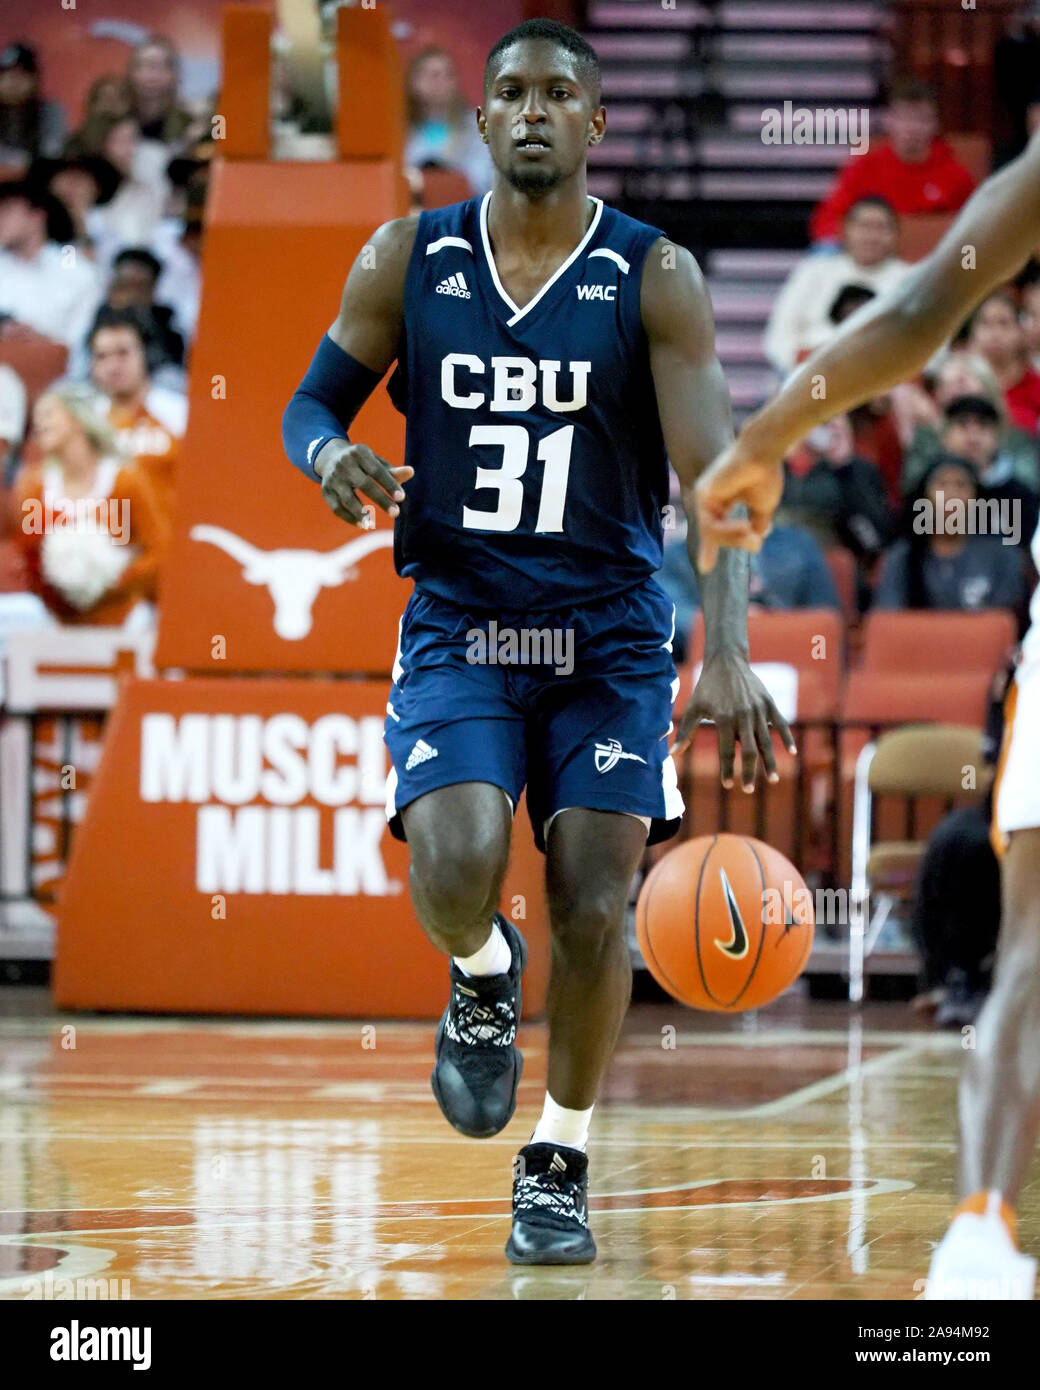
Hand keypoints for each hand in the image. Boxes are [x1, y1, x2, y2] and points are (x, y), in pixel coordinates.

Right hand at [314, 439, 412, 527]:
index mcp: (359, 452)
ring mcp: (333, 478)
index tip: (402, 498)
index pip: (376, 471)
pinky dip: (348, 518)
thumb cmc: (363, 463)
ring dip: (360, 513)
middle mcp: (343, 464)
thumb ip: (392, 472)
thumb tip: (411, 472)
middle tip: (396, 514)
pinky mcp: (326, 491)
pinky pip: (337, 508)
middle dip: (381, 500)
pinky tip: (361, 525)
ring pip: (348, 498)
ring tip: (372, 524)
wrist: (331, 458)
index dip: (389, 484)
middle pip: (364, 484)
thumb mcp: (376, 463)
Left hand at [672, 651, 795, 791]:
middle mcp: (743, 716)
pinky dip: (787, 738)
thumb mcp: (694, 707)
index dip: (727, 769)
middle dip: (750, 773)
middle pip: (749, 751)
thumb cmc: (707, 687)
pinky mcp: (768, 703)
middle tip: (748, 789)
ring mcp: (758, 710)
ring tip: (773, 779)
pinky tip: (792, 753)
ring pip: (766, 741)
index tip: (727, 785)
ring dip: (770, 762)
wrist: (727, 661)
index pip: (727, 751)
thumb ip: (686, 731)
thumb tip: (672, 753)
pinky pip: (780, 723)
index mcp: (723, 719)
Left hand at [693, 438, 783, 572]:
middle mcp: (708, 498)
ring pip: (711, 532)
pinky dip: (728, 531)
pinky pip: (710, 525)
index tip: (705, 568)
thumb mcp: (762, 506)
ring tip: (752, 536)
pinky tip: (745, 527)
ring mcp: (703, 496)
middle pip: (713, 533)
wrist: (764, 452)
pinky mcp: (702, 495)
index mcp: (721, 500)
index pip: (714, 529)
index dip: (710, 548)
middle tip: (754, 544)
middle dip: (734, 542)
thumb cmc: (765, 473)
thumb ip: (757, 523)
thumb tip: (756, 540)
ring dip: (734, 538)